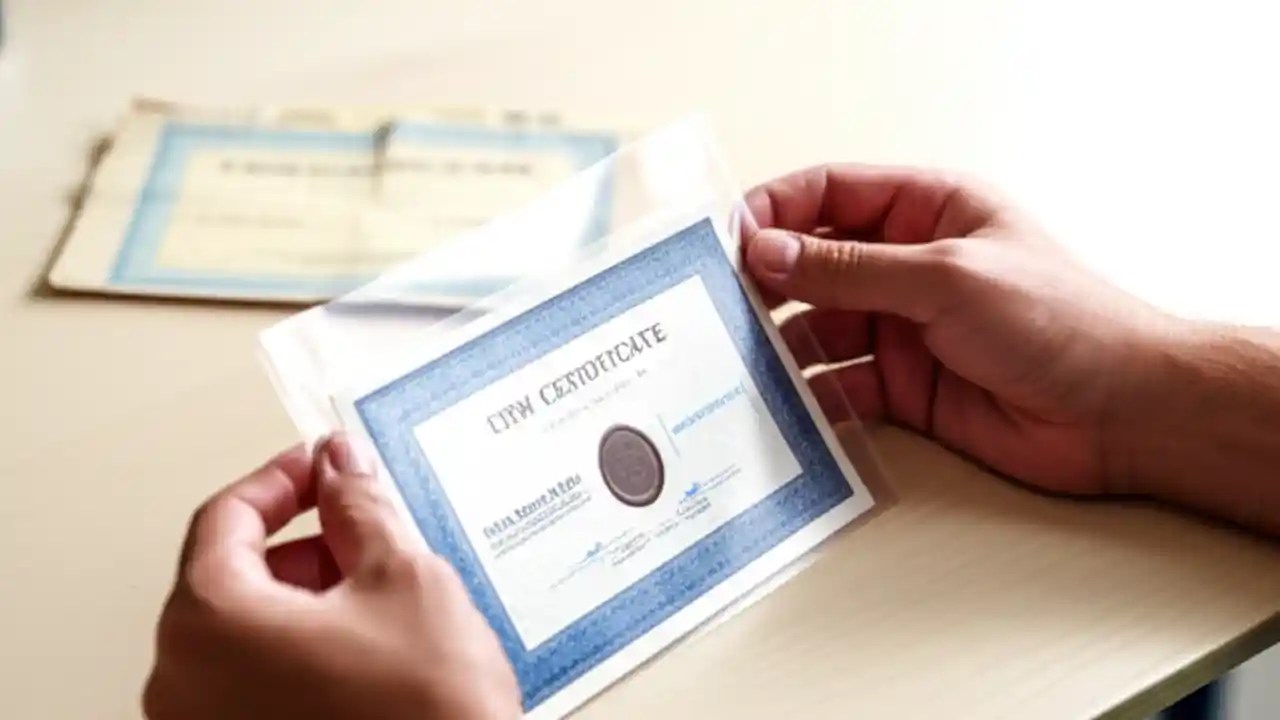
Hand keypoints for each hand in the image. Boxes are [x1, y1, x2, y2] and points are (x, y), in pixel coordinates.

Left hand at [143, 434, 520, 719]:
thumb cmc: (424, 716)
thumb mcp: (404, 579)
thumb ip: (360, 508)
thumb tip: (341, 467)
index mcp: (209, 623)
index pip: (227, 517)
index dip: (284, 479)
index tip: (322, 466)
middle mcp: (183, 683)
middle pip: (229, 577)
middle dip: (302, 546)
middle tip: (363, 533)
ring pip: (244, 634)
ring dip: (306, 601)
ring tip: (380, 603)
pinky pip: (252, 684)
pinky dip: (299, 653)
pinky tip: (366, 654)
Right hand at [743, 165, 1173, 494]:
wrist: (1123, 414)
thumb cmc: (1060, 320)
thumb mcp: (946, 277)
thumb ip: (851, 267)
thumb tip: (767, 251)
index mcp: (927, 210)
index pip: (831, 193)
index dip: (775, 209)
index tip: (726, 238)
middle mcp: (908, 265)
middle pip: (814, 263)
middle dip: (767, 282)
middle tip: (716, 306)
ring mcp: (904, 328)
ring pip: (818, 328)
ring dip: (780, 344)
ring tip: (737, 361)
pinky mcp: (904, 387)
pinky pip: (840, 386)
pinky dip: (809, 397)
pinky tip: (780, 407)